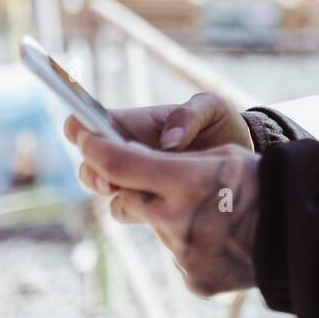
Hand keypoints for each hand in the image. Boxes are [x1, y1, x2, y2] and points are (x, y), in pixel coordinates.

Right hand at [65, 93, 252, 196]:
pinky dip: (135, 209)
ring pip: (104, 189)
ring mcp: (135, 178)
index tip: (87, 138)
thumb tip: (170, 142)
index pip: (86, 123)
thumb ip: (190, 114)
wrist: (240, 153)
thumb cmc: (219, 123)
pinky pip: (128, 210)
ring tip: (133, 191)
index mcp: (130, 123)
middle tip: (111, 179)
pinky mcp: (149, 200)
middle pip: (87, 163)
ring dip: (112, 192)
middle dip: (93, 170)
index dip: (78, 129)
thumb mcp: (211, 108)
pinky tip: (158, 206)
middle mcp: (125, 151)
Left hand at [76, 129, 260, 296]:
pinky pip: (178, 256)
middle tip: (161, 182)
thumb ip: (176, 161)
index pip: (121, 164)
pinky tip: (222, 237)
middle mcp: (178, 221)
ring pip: (156, 229)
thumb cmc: (266, 182)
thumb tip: (132, 161)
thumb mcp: (225, 154)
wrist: (303, 233)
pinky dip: (193, 244)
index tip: (84, 139)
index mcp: (187, 182)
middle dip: (134, 188)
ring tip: (212, 213)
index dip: (96, 149)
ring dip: (172, 217)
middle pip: (125, 202)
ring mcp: (184, 255)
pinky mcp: (194, 280)